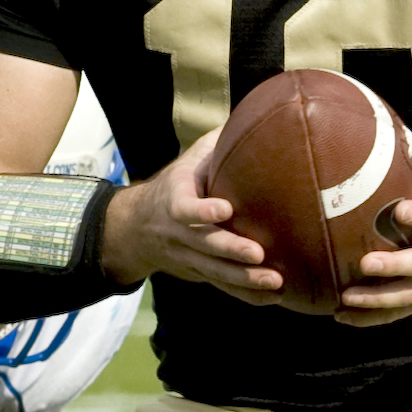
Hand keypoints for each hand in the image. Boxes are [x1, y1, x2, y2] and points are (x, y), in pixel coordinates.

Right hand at [102, 131, 285, 303]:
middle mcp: (178, 233)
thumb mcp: (190, 161)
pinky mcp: (199, 274)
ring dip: (245, 281)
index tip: (225, 209)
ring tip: (275, 283)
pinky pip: (223, 287)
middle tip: (258, 255)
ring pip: (216, 273)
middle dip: (231, 252)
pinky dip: (247, 295)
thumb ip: (219, 144)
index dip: (202, 210)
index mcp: (174, 200)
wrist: (136, 228)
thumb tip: (259, 114)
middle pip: (204, 246)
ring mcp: (188, 258)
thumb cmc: (178, 184)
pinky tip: (273, 297)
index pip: (185, 208)